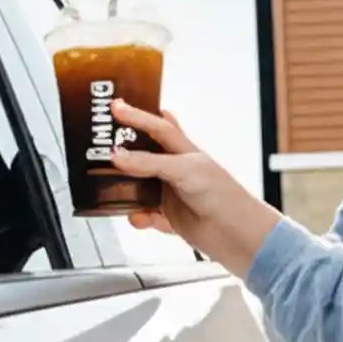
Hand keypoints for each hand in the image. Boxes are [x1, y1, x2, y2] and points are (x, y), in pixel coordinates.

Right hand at [109, 100, 281, 277]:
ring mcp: (173, 194)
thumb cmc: (221, 194)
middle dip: (126, 149)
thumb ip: (148, 163)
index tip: (115, 107)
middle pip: (145, 155)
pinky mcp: (172, 218)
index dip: (136, 115)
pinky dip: (139, 218)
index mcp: (184, 151)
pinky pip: (146, 216)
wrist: (237, 234)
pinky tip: (136, 218)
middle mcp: (177, 170)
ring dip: (127, 189)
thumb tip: (117, 156)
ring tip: (110, 186)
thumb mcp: (183, 170)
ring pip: (141, 187)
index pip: (156, 126)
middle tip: (104, 143)